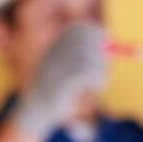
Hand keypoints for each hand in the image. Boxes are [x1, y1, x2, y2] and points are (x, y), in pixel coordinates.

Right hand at [10, 21, 106, 139]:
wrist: (35, 112)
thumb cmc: (55, 92)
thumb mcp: (66, 71)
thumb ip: (85, 57)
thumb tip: (107, 43)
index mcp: (53, 47)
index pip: (78, 29)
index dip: (94, 32)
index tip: (106, 41)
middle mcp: (54, 54)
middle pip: (86, 42)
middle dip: (101, 54)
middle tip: (104, 68)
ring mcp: (56, 68)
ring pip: (90, 60)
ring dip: (102, 72)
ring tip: (100, 84)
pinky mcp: (62, 84)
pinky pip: (89, 75)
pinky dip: (100, 82)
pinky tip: (98, 90)